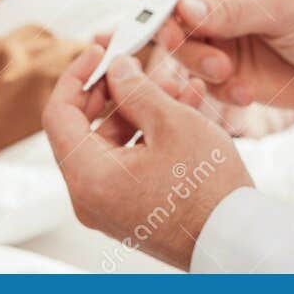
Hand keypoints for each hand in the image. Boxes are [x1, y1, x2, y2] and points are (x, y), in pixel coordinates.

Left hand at [43, 45, 251, 270]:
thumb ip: (136, 89)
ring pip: (112, 142)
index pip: (59, 115)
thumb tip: (117, 69)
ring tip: (176, 85)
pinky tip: (180, 110)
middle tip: (137, 64)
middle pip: (85, 128)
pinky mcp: (130, 208)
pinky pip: (128, 160)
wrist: (235, 240)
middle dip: (115, 91)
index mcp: (89, 178)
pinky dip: (148, 134)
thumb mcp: (172, 124)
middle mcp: (90, 197)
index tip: (97, 53)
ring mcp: (110, 206)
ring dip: (139, 109)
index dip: (76, 76)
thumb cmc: (208, 192)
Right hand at [132, 0, 293, 122]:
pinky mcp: (224, 70)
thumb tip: (182, 8)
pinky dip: (217, 88)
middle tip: (181, 41)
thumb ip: (233, 12)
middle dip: (169, 26)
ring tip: (227, 71)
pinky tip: (246, 93)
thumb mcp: (284, 10)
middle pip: (168, 6)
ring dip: (196, 60)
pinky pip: (199, 79)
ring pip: (179, 45)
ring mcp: (219, 35)